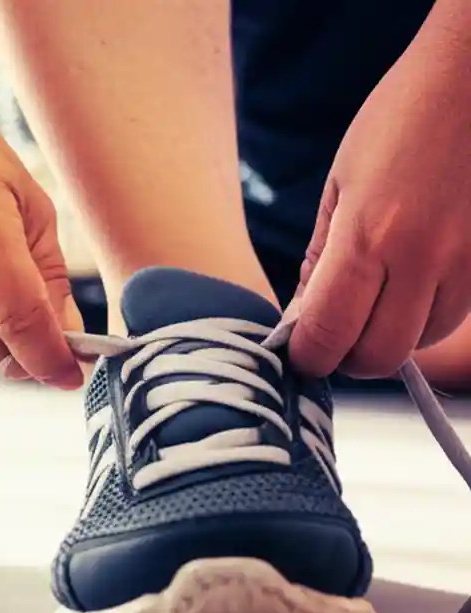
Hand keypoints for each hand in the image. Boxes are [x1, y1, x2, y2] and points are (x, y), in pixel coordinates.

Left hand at [291, 30, 470, 378]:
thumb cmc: (403, 116)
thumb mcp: (341, 181)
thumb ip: (322, 257)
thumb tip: (304, 314)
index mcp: (370, 236)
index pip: (329, 334)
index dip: (308, 357)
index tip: (299, 352)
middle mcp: (424, 259)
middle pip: (380, 356)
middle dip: (348, 356)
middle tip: (333, 334)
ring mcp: (469, 264)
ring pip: (422, 341)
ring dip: (391, 335)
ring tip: (375, 297)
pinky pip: (454, 314)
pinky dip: (426, 313)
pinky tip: (412, 279)